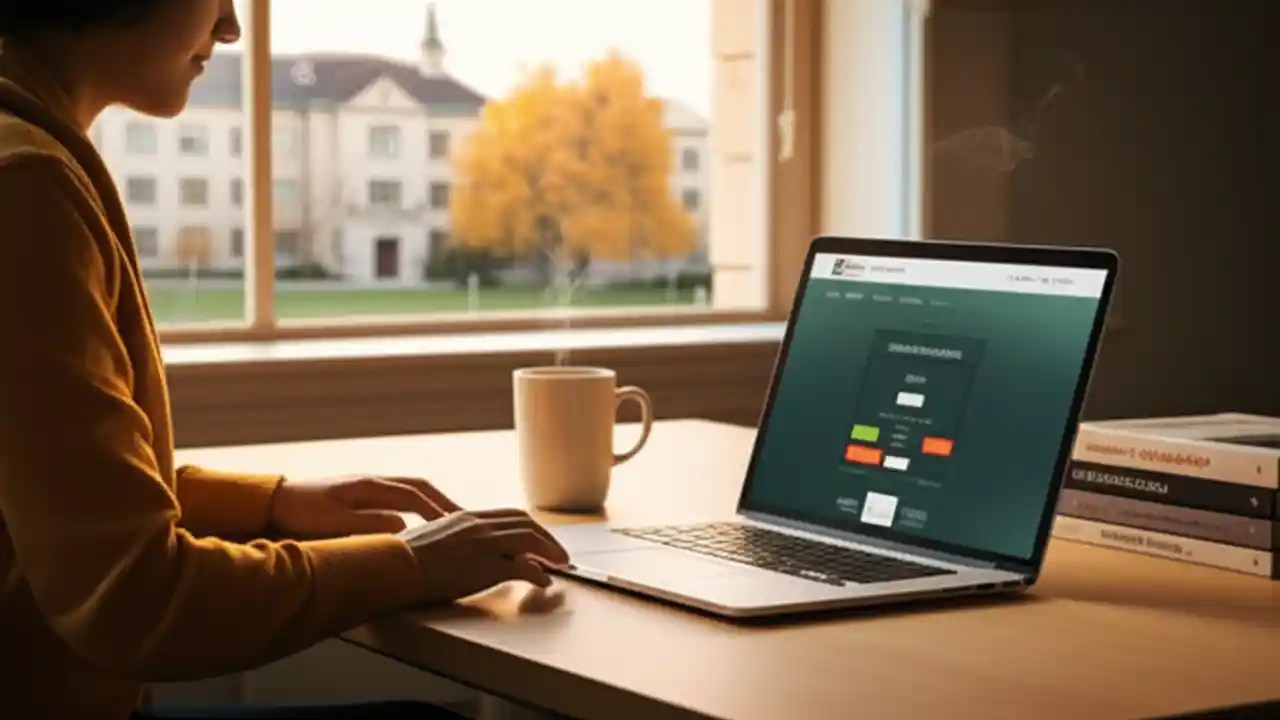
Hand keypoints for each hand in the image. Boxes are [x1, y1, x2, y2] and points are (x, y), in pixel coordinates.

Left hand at [267, 475, 462, 538]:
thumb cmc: (301, 513)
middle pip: (420, 487)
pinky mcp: (361, 495)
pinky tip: (421, 521)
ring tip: (453, 520)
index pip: (416, 496)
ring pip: (412, 490)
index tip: (460, 527)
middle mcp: (373, 481)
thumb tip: (404, 527)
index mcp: (370, 486)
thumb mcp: (334, 521)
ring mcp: (368, 486)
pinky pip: (400, 496)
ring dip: (434, 503)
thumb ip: (369, 524)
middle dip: (445, 502)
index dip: (440, 511)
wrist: (273, 501)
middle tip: (470, 520)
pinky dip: (418, 505)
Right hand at [399, 509, 571, 603]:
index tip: (539, 537)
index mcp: (467, 516)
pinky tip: (544, 583)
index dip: (530, 527)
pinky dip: (539, 574)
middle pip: (526, 523)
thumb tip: (464, 550)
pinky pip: (524, 568)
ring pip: (530, 540)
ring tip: (560, 565)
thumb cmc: (403, 558)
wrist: (395, 567)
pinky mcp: (487, 567)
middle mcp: (479, 525)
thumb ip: (454, 539)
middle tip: (558, 552)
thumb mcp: (432, 538)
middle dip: (547, 537)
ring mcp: (485, 544)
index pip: (510, 515)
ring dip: (550, 552)